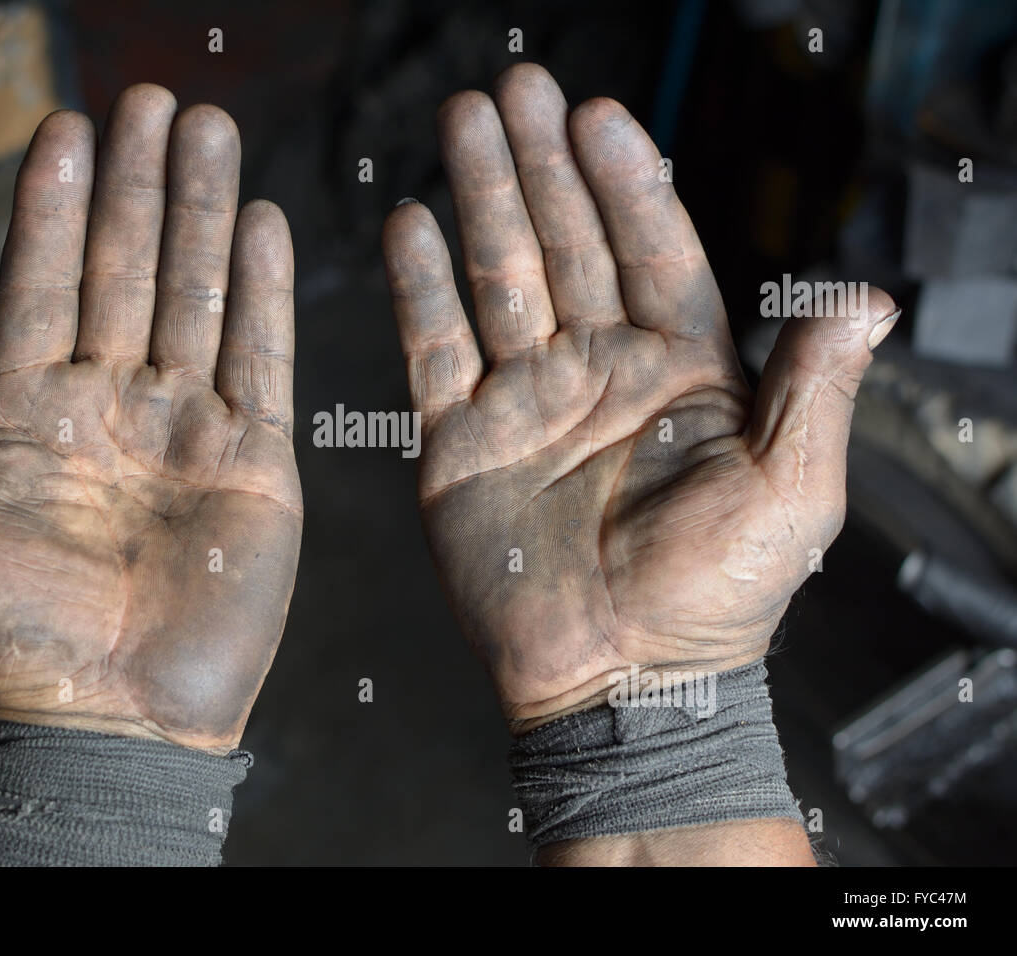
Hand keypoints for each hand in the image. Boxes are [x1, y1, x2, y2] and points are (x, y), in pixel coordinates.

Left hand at [0, 85, 300, 752]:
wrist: (116, 721)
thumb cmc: (15, 645)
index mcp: (29, 416)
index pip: (40, 284)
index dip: (52, 207)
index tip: (63, 126)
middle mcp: (110, 406)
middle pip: (126, 272)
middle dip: (138, 185)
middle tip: (152, 99)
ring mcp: (186, 428)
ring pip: (194, 297)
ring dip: (200, 212)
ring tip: (207, 129)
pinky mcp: (253, 460)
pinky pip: (260, 359)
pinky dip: (261, 291)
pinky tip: (259, 224)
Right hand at [383, 64, 896, 730]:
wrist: (621, 685)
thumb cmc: (716, 601)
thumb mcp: (793, 492)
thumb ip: (814, 388)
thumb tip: (864, 294)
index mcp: (679, 374)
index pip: (652, 250)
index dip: (627, 181)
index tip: (599, 114)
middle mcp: (599, 374)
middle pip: (566, 244)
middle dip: (539, 165)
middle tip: (513, 91)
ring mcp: (525, 405)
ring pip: (498, 279)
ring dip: (479, 200)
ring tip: (461, 123)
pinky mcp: (460, 446)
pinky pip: (435, 351)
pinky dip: (419, 290)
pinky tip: (410, 226)